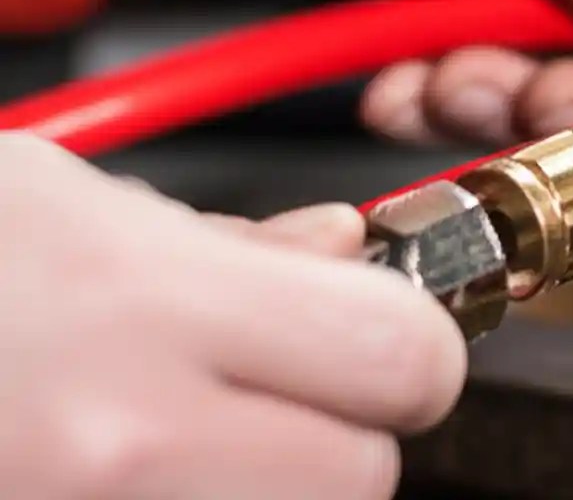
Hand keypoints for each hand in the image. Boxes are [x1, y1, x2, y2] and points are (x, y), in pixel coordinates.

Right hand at [0, 134, 464, 498]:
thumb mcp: (59, 196)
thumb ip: (226, 236)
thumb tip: (341, 249)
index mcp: (137, 300)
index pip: (401, 357)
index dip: (418, 344)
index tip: (397, 330)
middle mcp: (120, 438)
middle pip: (361, 475)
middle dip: (352, 427)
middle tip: (297, 386)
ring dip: (280, 477)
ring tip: (206, 420)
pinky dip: (203, 495)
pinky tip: (151, 453)